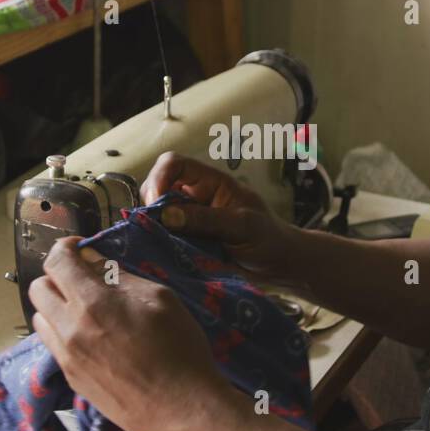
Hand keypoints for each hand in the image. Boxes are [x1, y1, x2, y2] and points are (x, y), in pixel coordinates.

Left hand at [29, 237, 235, 430]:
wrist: (180, 408)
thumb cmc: (179, 348)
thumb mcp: (160, 298)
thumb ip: (121, 276)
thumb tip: (95, 263)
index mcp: (92, 302)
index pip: (57, 261)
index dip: (66, 247)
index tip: (81, 249)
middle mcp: (69, 328)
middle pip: (38, 288)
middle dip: (57, 276)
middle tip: (84, 280)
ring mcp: (66, 356)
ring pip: (40, 318)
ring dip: (56, 306)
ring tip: (86, 310)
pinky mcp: (71, 379)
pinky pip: (53, 345)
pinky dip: (64, 332)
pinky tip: (93, 337)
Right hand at [141, 151, 301, 281]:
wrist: (278, 266)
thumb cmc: (269, 238)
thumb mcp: (243, 226)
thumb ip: (208, 220)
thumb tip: (167, 216)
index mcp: (210, 182)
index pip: (174, 164)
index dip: (159, 178)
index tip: (156, 206)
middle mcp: (194, 198)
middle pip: (156, 188)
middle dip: (151, 206)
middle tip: (154, 230)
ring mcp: (188, 221)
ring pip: (156, 215)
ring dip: (152, 228)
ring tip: (157, 245)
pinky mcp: (185, 243)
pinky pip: (162, 238)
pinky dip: (157, 245)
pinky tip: (161, 255)